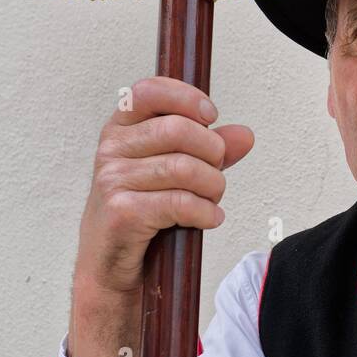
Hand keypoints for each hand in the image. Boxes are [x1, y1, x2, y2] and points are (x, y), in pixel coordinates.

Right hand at [67, 77, 253, 356]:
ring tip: (214, 198)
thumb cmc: (142, 212)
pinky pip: (180, 203)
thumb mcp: (176, 173)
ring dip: (213, 186)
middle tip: (218, 172)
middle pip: (178, 130)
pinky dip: (205, 212)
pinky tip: (209, 218)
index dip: (185, 97)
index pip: (148, 91)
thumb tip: (245, 135)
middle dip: (212, 152)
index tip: (211, 115)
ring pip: (184, 168)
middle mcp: (111, 150)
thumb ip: (209, 150)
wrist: (111, 264)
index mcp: (121, 129)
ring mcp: (112, 180)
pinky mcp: (121, 212)